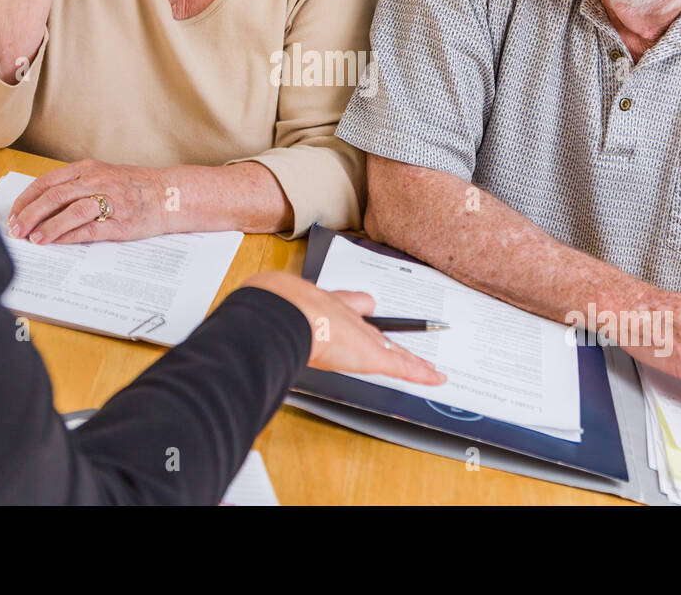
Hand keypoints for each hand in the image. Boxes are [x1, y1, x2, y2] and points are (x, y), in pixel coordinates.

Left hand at [7, 159, 166, 243]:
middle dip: (29, 215)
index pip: (47, 182)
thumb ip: (74, 186)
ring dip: (48, 227)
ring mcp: (110, 201)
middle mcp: (97, 181)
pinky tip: (57, 243)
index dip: (26, 199)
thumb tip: (40, 206)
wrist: (169, 194)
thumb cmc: (134, 187)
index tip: (13, 214)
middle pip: (54, 196)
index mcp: (88, 168)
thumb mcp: (102, 176)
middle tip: (15, 230)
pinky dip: (70, 236)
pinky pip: (90, 229)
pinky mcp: (120, 222)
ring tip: (33, 239)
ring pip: (71, 211)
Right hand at [243, 271, 446, 385]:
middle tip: (399, 345)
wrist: (282, 311)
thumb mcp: (267, 302)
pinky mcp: (372, 354)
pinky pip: (402, 365)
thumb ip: (263, 311)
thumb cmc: (271, 306)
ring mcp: (359, 334)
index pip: (349, 303)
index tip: (363, 309)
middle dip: (385, 338)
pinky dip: (420, 372)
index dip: (356, 309)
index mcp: (323, 302)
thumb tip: (245, 319)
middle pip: (374, 327)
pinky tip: (436, 377)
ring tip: (425, 367)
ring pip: (392, 348)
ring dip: (409, 359)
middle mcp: (346, 314)